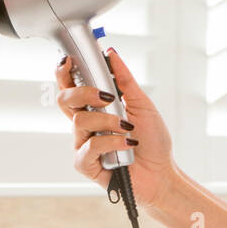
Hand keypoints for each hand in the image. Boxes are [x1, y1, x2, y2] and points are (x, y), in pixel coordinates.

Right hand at [54, 47, 177, 209]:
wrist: (162, 173)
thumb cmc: (153, 141)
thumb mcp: (142, 105)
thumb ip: (124, 81)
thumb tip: (111, 54)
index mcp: (96, 109)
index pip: (71, 88)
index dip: (64, 73)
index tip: (69, 60)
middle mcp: (86, 125)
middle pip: (64, 100)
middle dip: (84, 92)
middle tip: (107, 97)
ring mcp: (83, 144)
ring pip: (79, 122)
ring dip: (108, 121)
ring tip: (128, 128)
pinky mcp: (85, 164)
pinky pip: (89, 146)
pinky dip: (111, 142)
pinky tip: (127, 146)